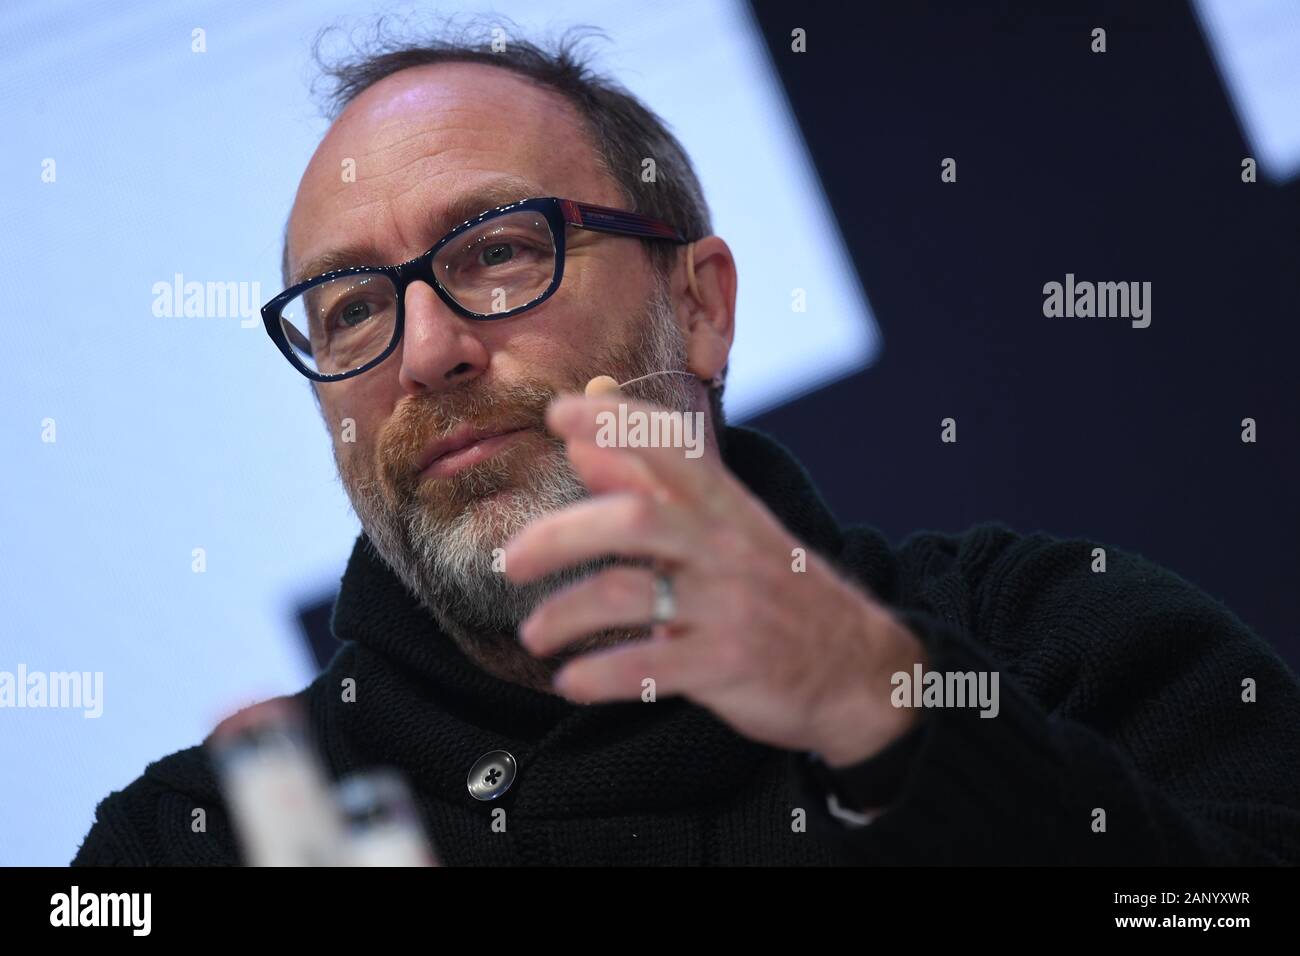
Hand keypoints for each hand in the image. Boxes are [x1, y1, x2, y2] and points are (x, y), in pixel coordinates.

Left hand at [503, 393, 927, 766]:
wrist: (857, 666)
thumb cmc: (774, 589)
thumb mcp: (723, 528)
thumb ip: (648, 486)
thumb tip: (580, 443)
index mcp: (723, 505)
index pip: (668, 448)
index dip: (614, 423)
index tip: (559, 411)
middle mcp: (724, 545)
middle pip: (633, 519)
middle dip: (560, 534)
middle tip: (509, 561)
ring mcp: (728, 605)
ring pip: (630, 594)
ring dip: (565, 614)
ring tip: (534, 633)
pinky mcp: (728, 664)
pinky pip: (650, 665)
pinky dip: (601, 674)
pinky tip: (572, 680)